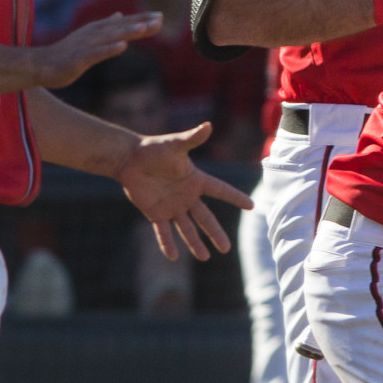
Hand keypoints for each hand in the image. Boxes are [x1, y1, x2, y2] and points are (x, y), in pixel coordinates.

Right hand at [31, 12, 161, 88]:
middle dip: (141, 23)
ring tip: (146, 28)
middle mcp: (93, 34)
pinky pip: (96, 53)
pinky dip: (110, 49)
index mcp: (97, 30)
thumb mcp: (89, 37)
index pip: (123, 23)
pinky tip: (123, 46)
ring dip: (128, 31)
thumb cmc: (66, 52)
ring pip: (111, 37)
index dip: (141, 18)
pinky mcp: (78, 59)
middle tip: (160, 18)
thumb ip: (106, 26)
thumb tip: (119, 15)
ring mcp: (86, 45)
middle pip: (121, 27)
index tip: (160, 15)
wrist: (40, 65)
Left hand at [117, 122, 254, 260]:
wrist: (130, 158)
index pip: (220, 191)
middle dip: (215, 233)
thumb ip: (192, 138)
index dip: (235, 198)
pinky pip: (163, 231)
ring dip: (195, 243)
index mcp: (196, 180)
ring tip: (205, 257)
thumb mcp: (175, 144)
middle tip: (226, 249)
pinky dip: (167, 243)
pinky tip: (173, 256)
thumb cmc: (154, 148)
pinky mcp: (156, 213)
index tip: (252, 206)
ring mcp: (172, 206)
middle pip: (205, 218)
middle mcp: (187, 196)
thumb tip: (208, 125)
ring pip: (187, 228)